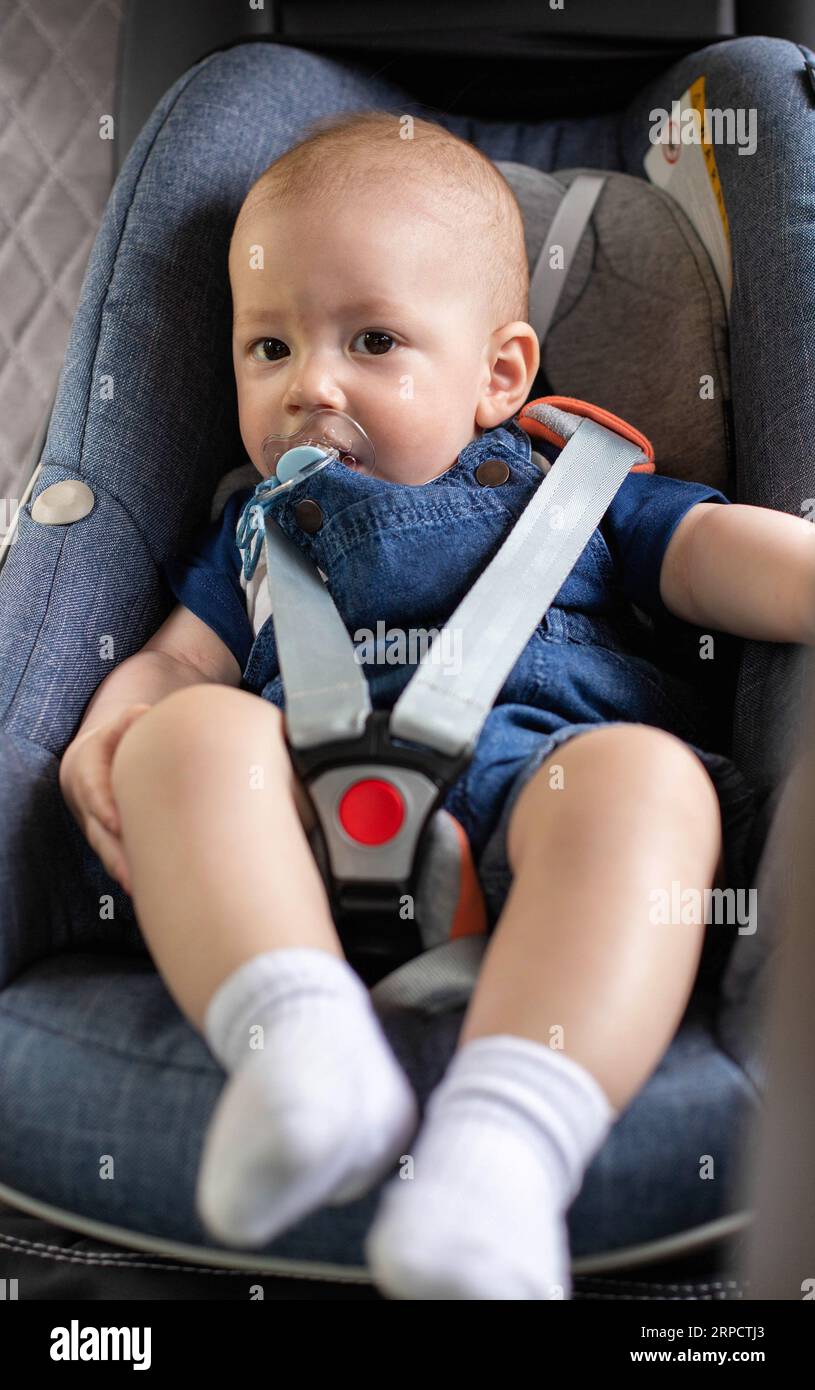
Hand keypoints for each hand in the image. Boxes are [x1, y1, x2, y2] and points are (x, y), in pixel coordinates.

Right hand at [58, 704, 152, 895]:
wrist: (94, 762)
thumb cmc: (114, 742)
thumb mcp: (117, 728)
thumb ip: (128, 721)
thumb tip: (145, 714)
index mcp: (87, 775)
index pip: (94, 794)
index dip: (104, 808)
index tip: (117, 823)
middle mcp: (91, 806)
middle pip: (100, 835)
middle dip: (115, 854)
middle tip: (133, 874)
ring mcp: (99, 826)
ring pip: (109, 853)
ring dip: (124, 871)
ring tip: (141, 889)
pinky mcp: (113, 839)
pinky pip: (121, 858)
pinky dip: (133, 873)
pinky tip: (153, 890)